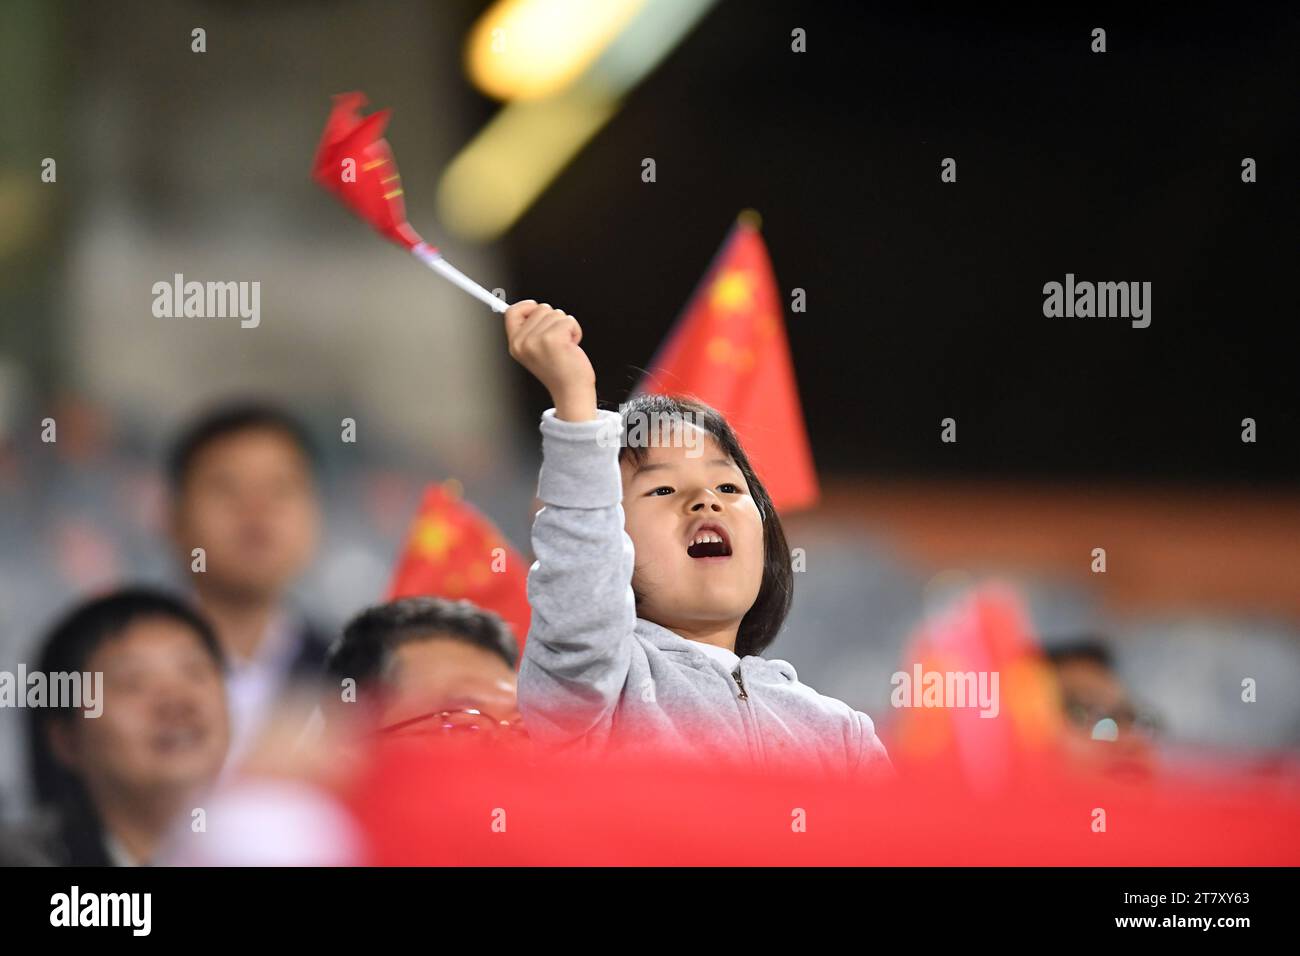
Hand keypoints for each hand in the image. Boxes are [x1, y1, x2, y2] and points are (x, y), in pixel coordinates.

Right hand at [504, 300, 596, 421]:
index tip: (536, 308)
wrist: (571, 392)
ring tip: (565, 346)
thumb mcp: (535, 351)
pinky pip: (569, 320)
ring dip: (566, 327)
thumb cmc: (559, 372)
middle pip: (540, 308)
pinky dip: (575, 331)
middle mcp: (523, 342)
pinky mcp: (553, 339)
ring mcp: (536, 340)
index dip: (526, 306)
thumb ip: (530, 331)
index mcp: (515, 344)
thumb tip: (532, 308)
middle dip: (554, 321)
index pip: (512, 312)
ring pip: (556, 313)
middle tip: (557, 342)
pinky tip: (572, 347)